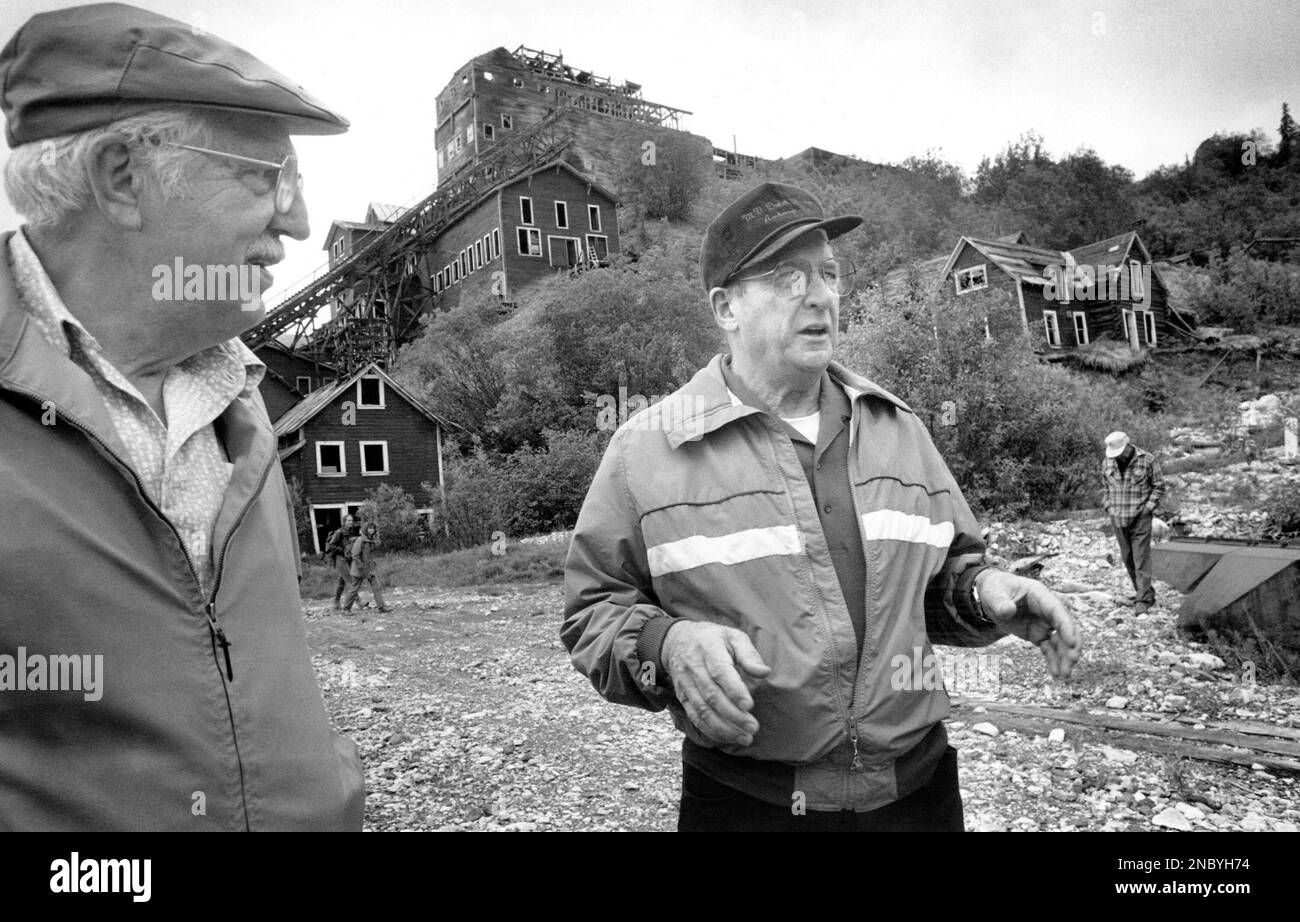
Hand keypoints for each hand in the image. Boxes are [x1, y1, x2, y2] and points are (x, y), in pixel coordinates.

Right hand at [661, 621, 771, 746]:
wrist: (677, 640)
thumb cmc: (712, 639)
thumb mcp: (733, 637)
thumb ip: (749, 655)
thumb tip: (765, 672)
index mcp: (708, 649)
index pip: (720, 672)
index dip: (734, 690)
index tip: (750, 706)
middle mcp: (694, 667)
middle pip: (711, 695)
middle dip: (733, 715)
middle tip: (753, 727)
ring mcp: (686, 683)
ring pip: (702, 710)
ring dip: (724, 727)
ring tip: (745, 737)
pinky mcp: (682, 696)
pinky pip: (694, 716)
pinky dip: (711, 730)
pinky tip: (728, 737)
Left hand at [976, 569, 1081, 679]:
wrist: (992, 596)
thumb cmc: (995, 589)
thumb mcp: (993, 593)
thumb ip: (1000, 602)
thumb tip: (1007, 611)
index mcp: (1039, 595)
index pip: (1057, 611)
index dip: (1067, 627)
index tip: (1072, 643)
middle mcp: (1047, 610)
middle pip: (1065, 628)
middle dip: (1071, 645)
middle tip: (1073, 661)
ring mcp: (1044, 623)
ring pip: (1060, 641)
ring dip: (1064, 657)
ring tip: (1065, 675)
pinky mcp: (1038, 634)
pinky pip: (1049, 649)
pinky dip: (1053, 661)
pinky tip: (1056, 674)